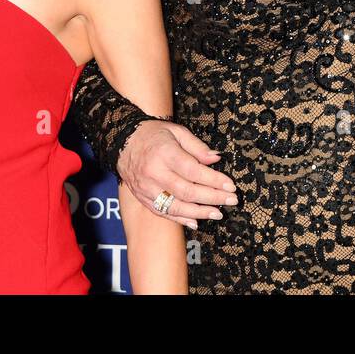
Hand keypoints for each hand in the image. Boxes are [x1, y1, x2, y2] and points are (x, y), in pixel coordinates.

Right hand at [120, 120, 237, 228]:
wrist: (122, 142)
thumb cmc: (152, 134)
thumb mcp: (176, 131)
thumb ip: (197, 146)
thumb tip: (216, 159)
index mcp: (165, 153)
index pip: (194, 171)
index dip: (214, 180)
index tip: (231, 186)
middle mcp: (155, 173)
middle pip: (188, 191)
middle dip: (213, 198)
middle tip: (232, 200)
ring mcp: (147, 188)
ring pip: (176, 206)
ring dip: (199, 212)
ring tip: (218, 214)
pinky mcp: (143, 198)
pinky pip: (163, 212)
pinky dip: (180, 219)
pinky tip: (196, 222)